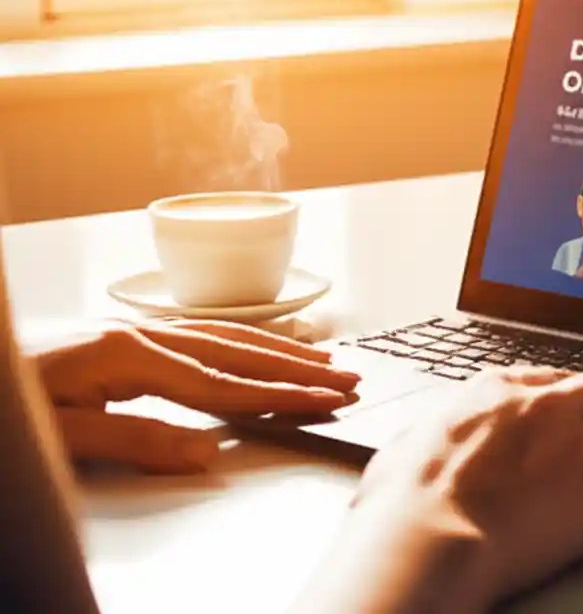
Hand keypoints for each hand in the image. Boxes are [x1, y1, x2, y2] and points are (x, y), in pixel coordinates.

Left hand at [33, 319, 358, 472]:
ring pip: (221, 336)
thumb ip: (137, 441)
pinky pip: (197, 335)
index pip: (223, 383)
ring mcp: (129, 332)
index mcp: (127, 354)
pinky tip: (255, 347)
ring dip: (276, 350)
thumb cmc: (11, 406)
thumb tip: (208, 449)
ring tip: (323, 360)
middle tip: (349, 378)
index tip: (328, 401)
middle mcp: (136, 334)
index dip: (281, 396)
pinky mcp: (119, 340)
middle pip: (235, 351)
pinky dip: (238, 341)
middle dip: (297, 367)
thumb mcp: (63, 436)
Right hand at [297, 367, 582, 612]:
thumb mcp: (405, 447)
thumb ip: (430, 435)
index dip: (570, 394)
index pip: (551, 378)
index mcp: (498, 392)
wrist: (429, 540)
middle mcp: (547, 408)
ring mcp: (581, 445)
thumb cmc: (405, 505)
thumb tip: (420, 443)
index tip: (576, 404)